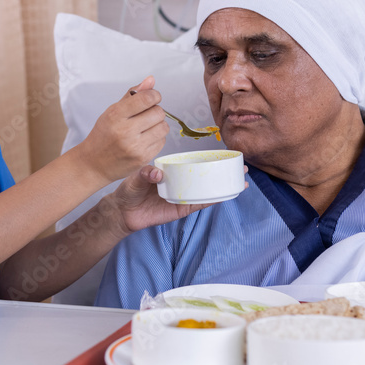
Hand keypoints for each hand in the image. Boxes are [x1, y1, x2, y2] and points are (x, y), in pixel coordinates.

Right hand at [74, 76, 169, 183]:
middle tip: (146, 115)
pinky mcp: (142, 158)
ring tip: (146, 127)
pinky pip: (162, 142)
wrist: (94, 164)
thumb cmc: (103, 135)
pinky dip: (156, 138)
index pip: (146, 99)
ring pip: (163, 127)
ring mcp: (135, 147)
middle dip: (155, 111)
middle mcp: (125, 131)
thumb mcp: (112, 111)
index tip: (152, 98)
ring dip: (158, 125)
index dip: (154, 95)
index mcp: (115, 115)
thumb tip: (151, 80)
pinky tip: (145, 139)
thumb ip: (132, 95)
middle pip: (158, 112)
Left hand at [108, 165, 249, 235]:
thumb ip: (145, 174)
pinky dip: (211, 201)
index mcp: (174, 170)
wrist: (122, 211)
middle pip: (206, 176)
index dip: (211, 158)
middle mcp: (181, 182)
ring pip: (207, 191)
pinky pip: (199, 205)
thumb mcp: (136, 177)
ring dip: (223, 187)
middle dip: (224, 171)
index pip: (194, 162)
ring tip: (241, 182)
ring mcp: (183, 196)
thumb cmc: (129, 190)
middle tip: (242, 167)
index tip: (227, 153)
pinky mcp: (181, 210)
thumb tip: (157, 174)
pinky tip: (225, 196)